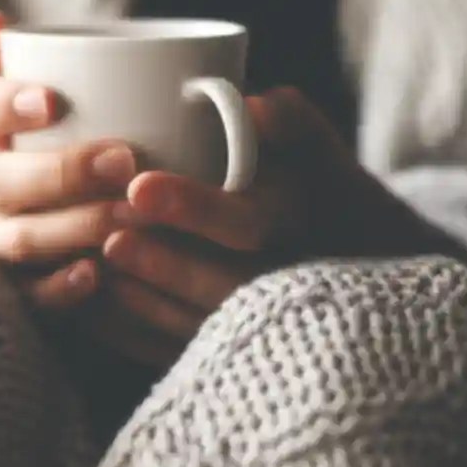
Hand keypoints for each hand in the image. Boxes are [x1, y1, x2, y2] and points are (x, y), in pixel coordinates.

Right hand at [0, 9, 139, 307]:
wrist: (98, 223)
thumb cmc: (81, 140)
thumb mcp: (68, 97)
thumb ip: (34, 60)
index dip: (2, 105)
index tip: (52, 99)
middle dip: (59, 171)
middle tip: (125, 160)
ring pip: (15, 238)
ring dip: (74, 225)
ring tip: (130, 215)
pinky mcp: (17, 291)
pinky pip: (27, 296)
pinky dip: (60, 286)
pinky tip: (96, 274)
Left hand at [97, 88, 452, 366]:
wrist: (373, 279)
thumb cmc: (335, 203)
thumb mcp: (325, 158)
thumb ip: (294, 125)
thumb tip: (251, 108)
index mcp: (302, 229)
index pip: (250, 224)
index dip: (196, 207)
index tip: (141, 187)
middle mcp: (287, 286)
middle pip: (222, 285)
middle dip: (164, 265)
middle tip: (109, 239)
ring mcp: (263, 329)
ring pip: (199, 326)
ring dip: (144, 303)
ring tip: (94, 273)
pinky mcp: (237, 358)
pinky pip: (183, 355)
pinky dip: (137, 337)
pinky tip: (94, 311)